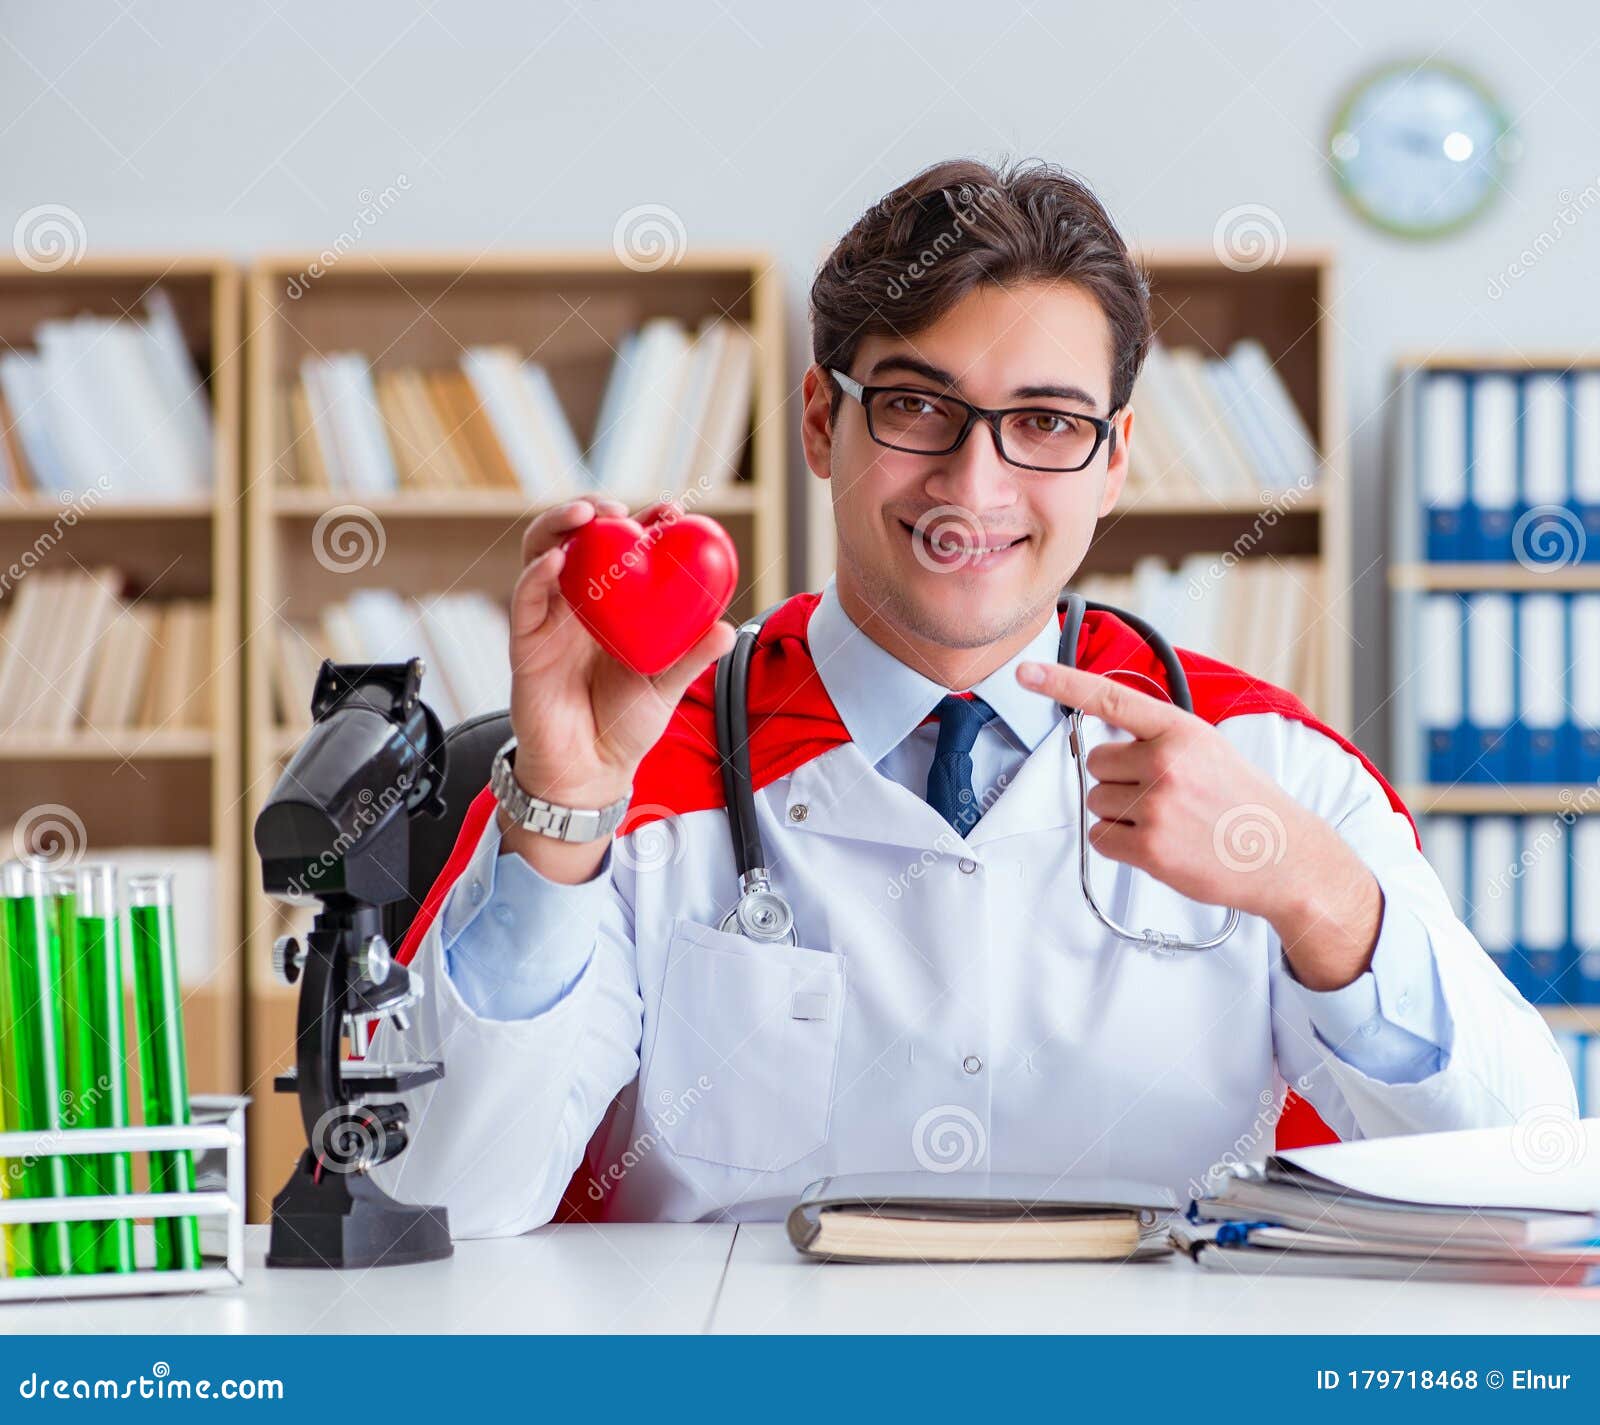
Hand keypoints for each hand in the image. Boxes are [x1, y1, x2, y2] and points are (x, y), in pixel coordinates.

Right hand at [507, 497, 734, 818]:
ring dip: (559, 527)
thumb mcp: (666, 688)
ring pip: (543, 555)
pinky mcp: (525, 641)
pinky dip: (537, 574)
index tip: (671, 508)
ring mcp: (549, 619)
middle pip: (578, 540)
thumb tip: (726, 629)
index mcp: (614, 607)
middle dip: (593, 512)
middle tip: (616, 507)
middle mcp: (579, 604)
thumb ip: (691, 659)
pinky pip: (525, 599)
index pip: (627, 552)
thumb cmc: (625, 725)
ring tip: (585, 515)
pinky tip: (557, 561)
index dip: (645, 523)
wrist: (588, 770)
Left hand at [1017, 660, 1381, 989]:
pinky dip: (1119, 843)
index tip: (1027, 671)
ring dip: (1120, 813)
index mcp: (1180, 730)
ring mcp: (1157, 806)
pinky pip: (1100, 837)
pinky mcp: (1150, 848)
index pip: (1110, 698)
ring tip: (1168, 820)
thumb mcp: (1207, 748)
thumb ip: (1157, 737)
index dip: (1062, 683)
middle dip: (1118, 779)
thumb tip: (1104, 736)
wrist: (1283, 856)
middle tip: (1165, 795)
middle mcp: (1165, 762)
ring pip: (1096, 800)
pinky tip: (1159, 843)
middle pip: (1095, 762)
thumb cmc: (1241, 801)